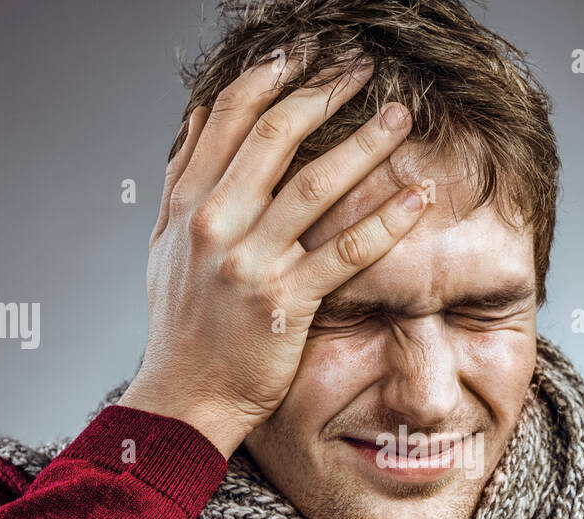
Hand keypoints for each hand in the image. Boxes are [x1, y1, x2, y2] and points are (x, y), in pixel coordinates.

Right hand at [121, 44, 428, 454]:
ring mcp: (251, 262)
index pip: (228, 118)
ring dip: (365, 143)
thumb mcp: (165, 247)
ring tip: (400, 117)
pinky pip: (346, 252)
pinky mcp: (287, 302)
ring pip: (317, 185)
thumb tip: (199, 119)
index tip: (305, 54)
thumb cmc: (180, 328)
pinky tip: (417, 197)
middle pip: (276, 135)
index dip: (271, 77)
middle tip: (364, 69)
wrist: (185, 399)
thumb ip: (182, 181)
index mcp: (187, 204)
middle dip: (325, 93)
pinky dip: (386, 220)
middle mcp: (215, 223)